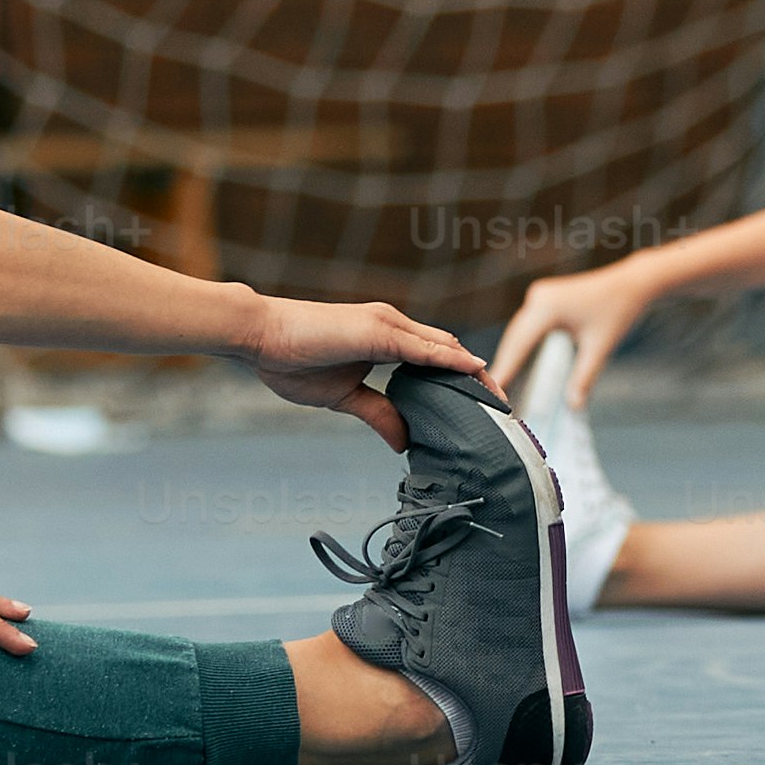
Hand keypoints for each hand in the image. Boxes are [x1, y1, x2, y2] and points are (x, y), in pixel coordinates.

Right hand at [233, 289, 483, 433]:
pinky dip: (452, 360)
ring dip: (476, 372)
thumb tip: (403, 440)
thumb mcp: (344, 396)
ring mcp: (387, 323)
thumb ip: (378, 412)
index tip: (484, 405)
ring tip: (500, 397)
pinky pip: (424, 347)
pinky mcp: (378, 330)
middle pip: (450, 351)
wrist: (259, 335)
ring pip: (445, 347)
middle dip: (480, 379)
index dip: (463, 379)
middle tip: (505, 406)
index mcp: (386, 338)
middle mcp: (393, 324)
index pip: (437, 357)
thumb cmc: (291, 359)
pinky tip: (475, 372)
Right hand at [498, 262, 660, 403]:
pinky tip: (518, 360)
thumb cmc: (619, 309)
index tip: (495, 389)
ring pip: (518, 330)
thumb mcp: (600, 348)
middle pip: (514, 337)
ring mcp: (540, 295)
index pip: (519, 344)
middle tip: (495, 392)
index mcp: (548, 307)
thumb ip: (584, 379)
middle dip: (505, 364)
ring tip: (502, 381)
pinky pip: (527, 323)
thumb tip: (573, 405)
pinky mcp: (545, 297)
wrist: (632, 284)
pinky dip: (521, 343)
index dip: (506, 368)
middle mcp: (539, 298)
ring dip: (511, 354)